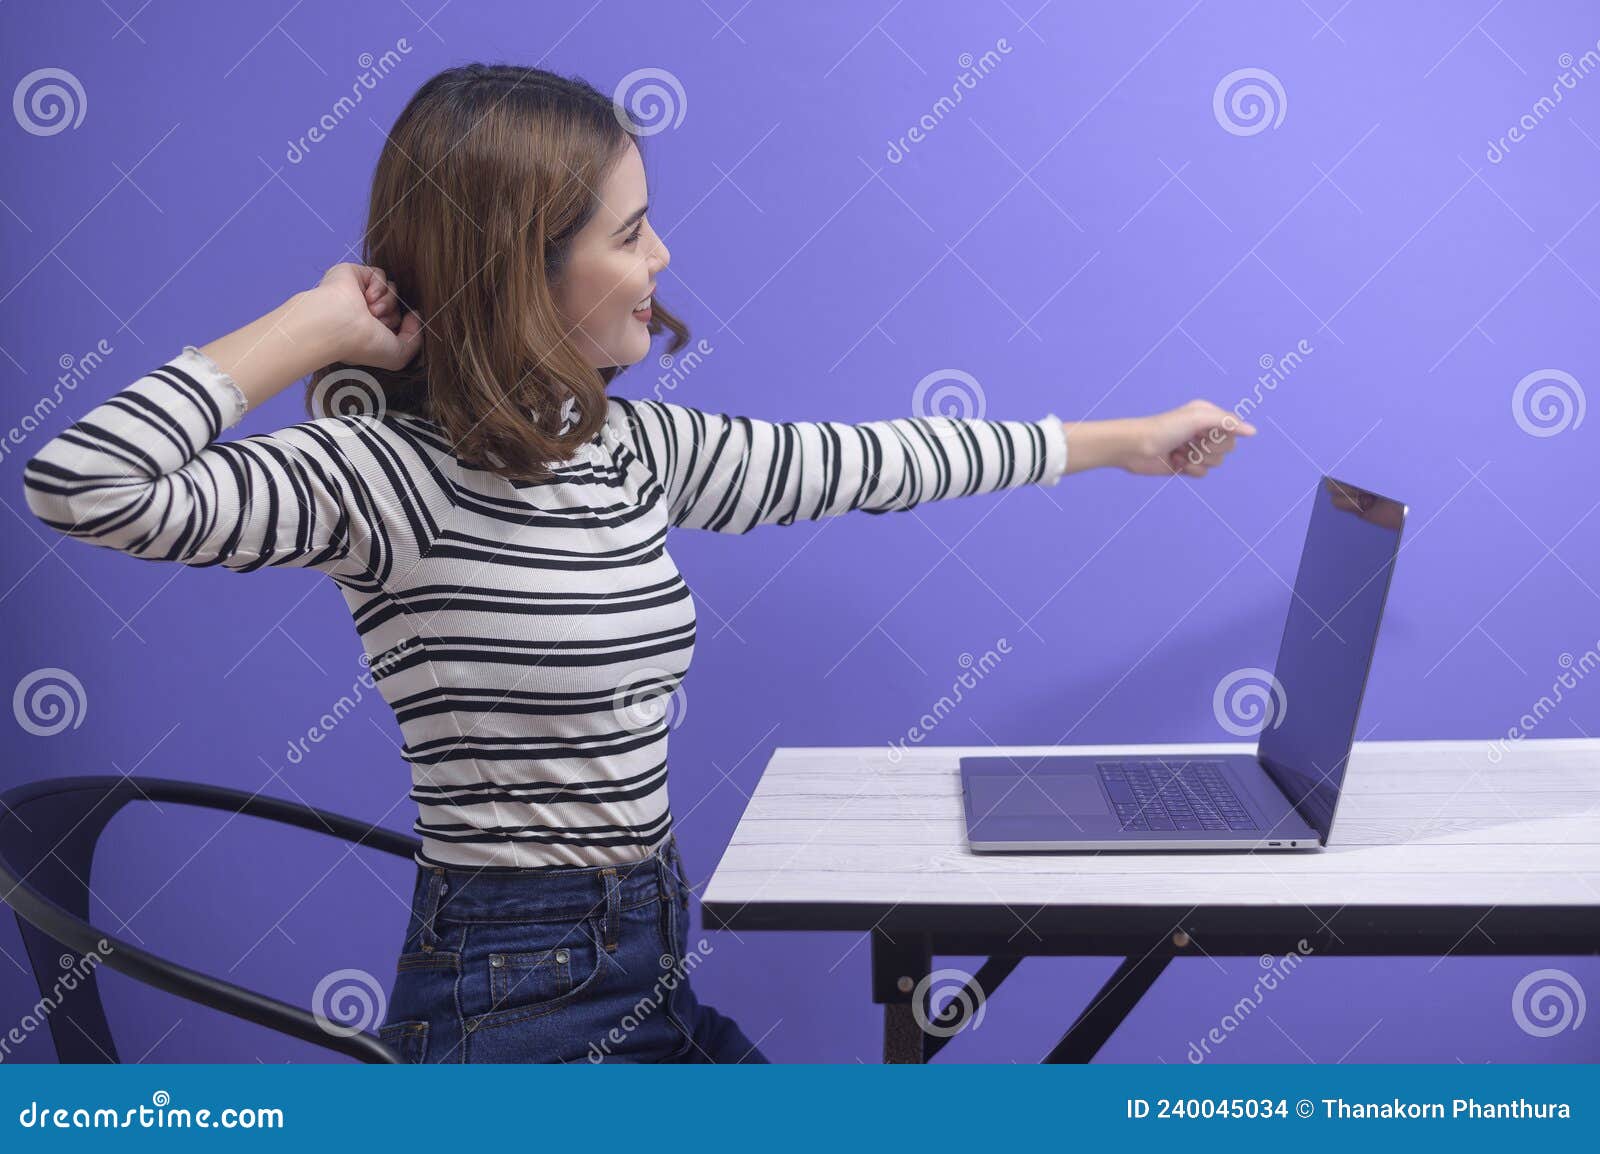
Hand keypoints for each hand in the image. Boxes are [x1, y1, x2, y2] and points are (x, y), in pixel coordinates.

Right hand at [305, 262, 422, 371]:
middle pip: (396, 307)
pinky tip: (368, 297)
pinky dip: (379, 285)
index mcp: (369, 332)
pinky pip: (380, 274)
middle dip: (392, 315)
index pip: (397, 323)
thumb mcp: (398, 355)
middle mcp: (362, 313)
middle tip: (377, 321)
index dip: (400, 327)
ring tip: (372, 310)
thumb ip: (415, 339)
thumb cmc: (364, 344)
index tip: (393, 332)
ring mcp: (357, 293)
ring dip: (387, 302)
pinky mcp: (353, 274)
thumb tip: (415, 316)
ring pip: (391, 290)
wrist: (340, 325)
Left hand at [1118, 399, 1255, 476]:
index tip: (1206, 432)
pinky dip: (1191, 469)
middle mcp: (1203, 431)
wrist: (1136, 447)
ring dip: (1198, 459)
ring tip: (1180, 452)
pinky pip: (1204, 473)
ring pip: (1217, 462)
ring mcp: (1195, 448)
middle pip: (1228, 447)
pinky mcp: (1186, 465)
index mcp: (1208, 415)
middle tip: (1191, 442)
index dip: (1223, 435)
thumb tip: (1253, 432)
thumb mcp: (1198, 418)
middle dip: (1210, 448)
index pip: (1234, 430)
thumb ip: (1228, 423)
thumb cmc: (1165, 428)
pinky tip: (1176, 462)